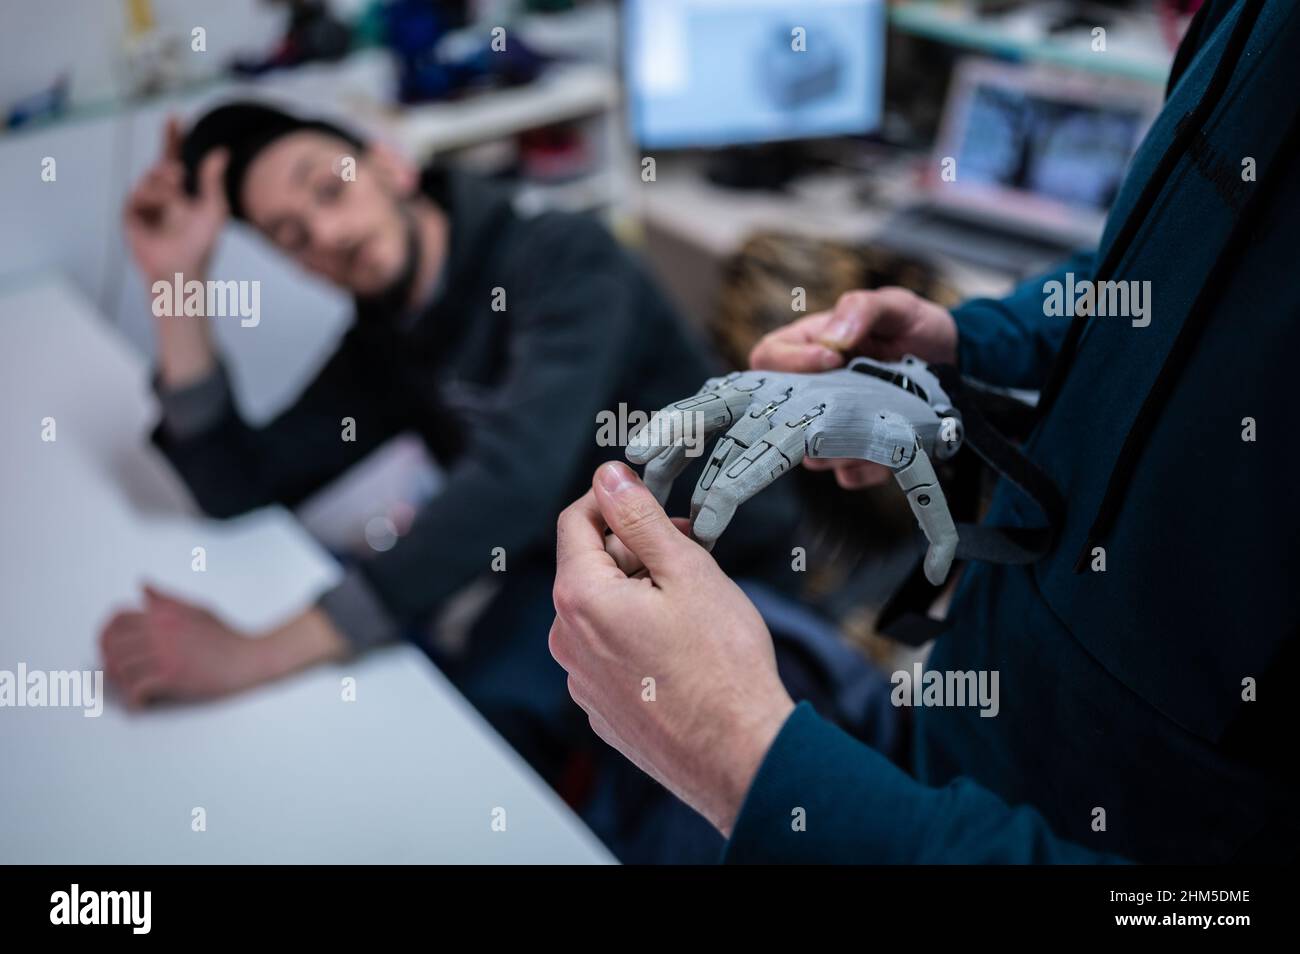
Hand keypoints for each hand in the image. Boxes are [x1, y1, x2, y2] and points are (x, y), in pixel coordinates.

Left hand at [99, 585, 267, 705]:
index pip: (118, 619)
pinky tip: (140, 704)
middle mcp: (161, 631)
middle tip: (113, 673)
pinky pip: (138, 688)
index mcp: (164, 614)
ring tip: (127, 688)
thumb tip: (142, 586)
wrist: (250, 657)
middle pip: (112, 644)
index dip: (105, 634)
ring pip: (119, 667)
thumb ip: (166, 599)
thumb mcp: (196, 608)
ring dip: (118, 682)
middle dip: (106, 659)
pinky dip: (133, 699)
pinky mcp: (173, 676)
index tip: (108, 648)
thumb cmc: (226, 635)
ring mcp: (166, 654)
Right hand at [123, 116, 228, 288]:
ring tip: (175, 195)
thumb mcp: (213, 210)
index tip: (175, 116)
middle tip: (180, 175)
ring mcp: (145, 204)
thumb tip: (221, 152)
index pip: (175, 157)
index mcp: (181, 191)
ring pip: (148, 177)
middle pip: (158, 163)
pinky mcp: (131, 215)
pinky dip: (151, 196)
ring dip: (162, 183)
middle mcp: (162, 194)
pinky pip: (136, 194)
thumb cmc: (201, 245)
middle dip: (168, 164)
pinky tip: (162, 206)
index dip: (173, 137)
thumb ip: (213, 181)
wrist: (182, 271)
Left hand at [550, 462, 794, 835]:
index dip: (613, 499)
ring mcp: (582, 681)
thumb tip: (609, 478)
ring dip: (639, 594)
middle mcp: (567, 641)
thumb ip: (640, 519)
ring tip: (692, 605)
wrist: (738, 755)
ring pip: (603, 611)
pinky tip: (682, 648)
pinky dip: (639, 635)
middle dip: (634, 550)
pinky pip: (611, 652)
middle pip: (590, 568)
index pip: (575, 522)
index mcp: (581, 599)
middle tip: (689, 551)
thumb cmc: (721, 667)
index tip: (647, 496)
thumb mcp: (687, 571)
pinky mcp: (601, 709)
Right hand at [749, 286, 957, 488]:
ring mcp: (831, 427)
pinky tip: (892, 450)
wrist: (951, 363)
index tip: (834, 359)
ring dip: (844, 447)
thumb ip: (862, 309)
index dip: (791, 362)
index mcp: (807, 347)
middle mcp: (811, 392)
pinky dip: (868, 468)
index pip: (768, 358)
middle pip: (781, 415)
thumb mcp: (894, 305)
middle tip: (851, 407)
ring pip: (813, 453)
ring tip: (879, 427)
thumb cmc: (914, 327)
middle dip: (814, 417)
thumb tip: (834, 339)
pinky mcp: (857, 455)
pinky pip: (848, 474)